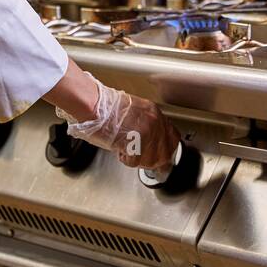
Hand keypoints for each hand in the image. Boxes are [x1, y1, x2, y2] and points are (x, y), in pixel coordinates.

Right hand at [55, 73, 180, 169]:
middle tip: (142, 159)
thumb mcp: (134, 110)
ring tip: (127, 151)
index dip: (166, 149)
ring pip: (151, 160)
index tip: (161, 155)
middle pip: (165, 152)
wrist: (94, 104)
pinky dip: (126, 159)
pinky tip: (120, 150)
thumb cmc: (105, 106)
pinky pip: (135, 161)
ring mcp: (145, 132)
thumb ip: (146, 124)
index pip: (172, 137)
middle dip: (154, 160)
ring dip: (138, 160)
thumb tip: (150, 141)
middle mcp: (153, 122)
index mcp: (154, 113)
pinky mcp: (134, 142)